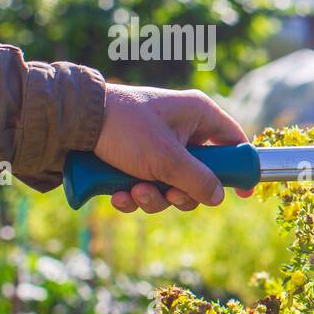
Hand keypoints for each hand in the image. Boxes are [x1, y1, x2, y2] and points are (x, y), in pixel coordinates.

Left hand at [93, 83, 253, 212]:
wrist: (70, 123)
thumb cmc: (124, 128)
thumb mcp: (166, 159)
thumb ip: (198, 180)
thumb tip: (218, 197)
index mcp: (198, 115)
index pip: (233, 140)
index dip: (240, 167)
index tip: (243, 193)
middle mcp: (182, 130)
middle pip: (201, 174)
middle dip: (181, 192)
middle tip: (169, 195)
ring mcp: (158, 146)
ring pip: (172, 185)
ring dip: (153, 197)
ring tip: (133, 191)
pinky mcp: (135, 160)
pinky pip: (147, 186)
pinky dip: (133, 195)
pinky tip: (117, 194)